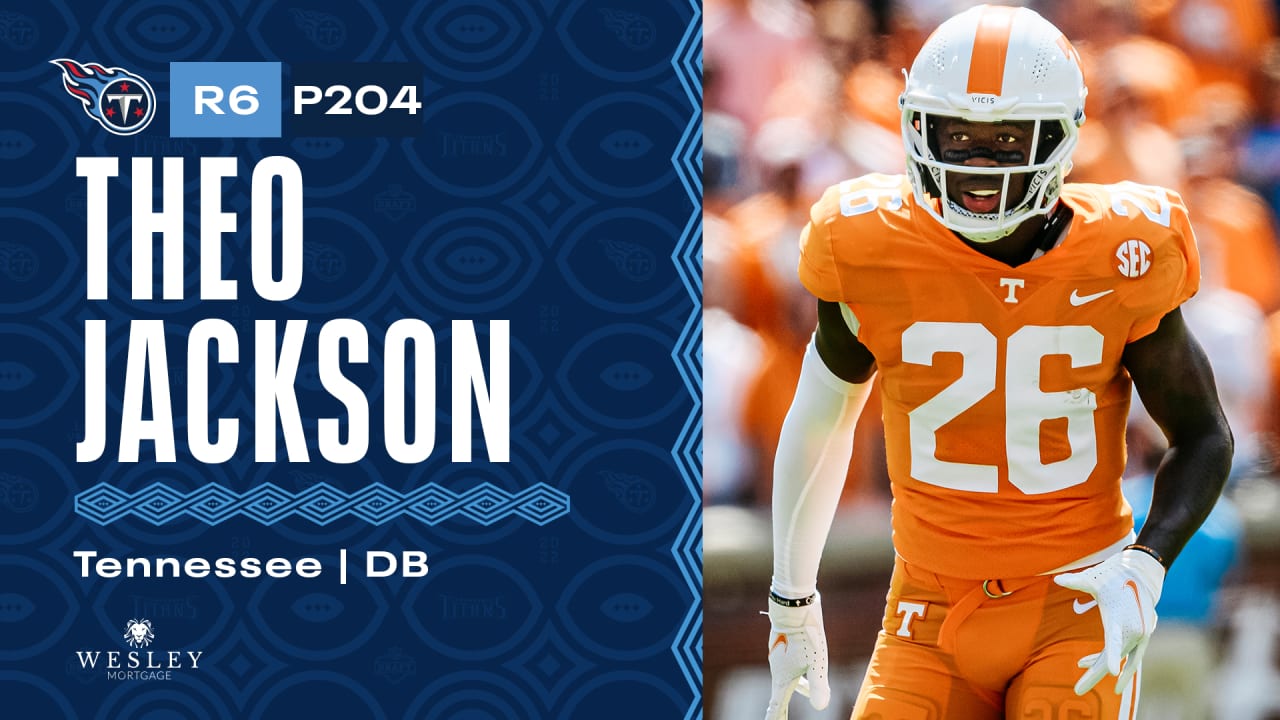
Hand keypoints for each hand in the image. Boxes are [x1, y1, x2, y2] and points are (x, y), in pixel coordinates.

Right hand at [765, 591, 829, 718]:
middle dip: (782, 705)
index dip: (774, 716)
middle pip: (782, 692)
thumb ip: (818, 685)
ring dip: (797, 685)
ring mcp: (780, 657)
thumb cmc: (805, 637)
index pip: (777, 704)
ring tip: (807, 689)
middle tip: (780, 717)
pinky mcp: (785, 646)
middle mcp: (778, 668)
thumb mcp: (816, 663)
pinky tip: (807, 662)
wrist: (794, 609)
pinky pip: (791, 663)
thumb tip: (821, 708)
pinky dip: (799, 670)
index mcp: (783, 678)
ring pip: (789, 676)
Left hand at [1053, 548, 1164, 694]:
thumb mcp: (1094, 578)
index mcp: (1119, 617)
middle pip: (1112, 658)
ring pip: (1119, 658)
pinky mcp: (1142, 636)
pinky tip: (1107, 674)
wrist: (1142, 573)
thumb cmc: (1114, 575)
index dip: (1111, 656)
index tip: (1109, 672)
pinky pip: (1129, 656)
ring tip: (1081, 677)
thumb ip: (1076, 581)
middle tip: (1077, 691)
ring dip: (1100, 667)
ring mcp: (1140, 635)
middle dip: (1094, 676)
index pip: (1115, 640)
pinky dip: (1116, 663)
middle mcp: (1133, 629)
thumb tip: (1056, 579)